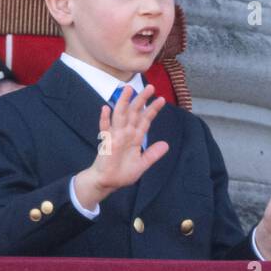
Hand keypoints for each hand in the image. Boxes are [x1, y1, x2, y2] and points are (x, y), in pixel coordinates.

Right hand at [73, 84, 168, 210]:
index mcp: (135, 137)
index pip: (145, 120)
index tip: (161, 99)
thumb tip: (166, 145)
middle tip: (150, 87)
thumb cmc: (123, 173)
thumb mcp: (142, 164)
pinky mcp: (106, 141)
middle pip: (135, 113)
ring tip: (128, 89)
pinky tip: (105, 108)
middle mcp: (126, 133)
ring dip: (124, 102)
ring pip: (120, 115)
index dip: (153, 109)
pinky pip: (104, 128)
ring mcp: (115, 135)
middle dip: (142, 100)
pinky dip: (104, 119)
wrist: (107, 182)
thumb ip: (152, 154)